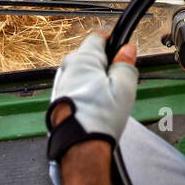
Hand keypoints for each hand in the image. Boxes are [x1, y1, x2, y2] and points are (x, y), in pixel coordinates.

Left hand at [46, 33, 137, 161]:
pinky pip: (76, 88)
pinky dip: (86, 94)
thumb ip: (126, 63)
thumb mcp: (123, 87)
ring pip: (83, 73)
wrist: (79, 146)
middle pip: (90, 57)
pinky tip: (95, 108)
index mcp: (83, 59)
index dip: (112, 44)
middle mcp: (67, 68)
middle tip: (117, 84)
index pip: (98, 38)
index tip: (121, 56)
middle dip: (104, 66)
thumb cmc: (99, 119)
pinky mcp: (58, 98)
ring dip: (94, 81)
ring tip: (106, 101)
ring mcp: (61, 83)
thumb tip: (127, 50)